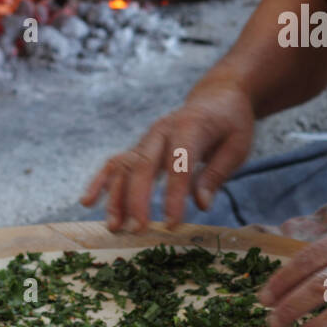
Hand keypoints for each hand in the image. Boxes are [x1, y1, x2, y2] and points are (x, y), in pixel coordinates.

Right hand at [79, 77, 254, 230]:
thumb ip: (217, 174)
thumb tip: (201, 205)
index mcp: (191, 127)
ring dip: (116, 196)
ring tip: (114, 226)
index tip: (172, 223)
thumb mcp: (237, 146)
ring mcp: (147, 137)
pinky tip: (88, 202)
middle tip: (138, 230)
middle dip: (138, 199)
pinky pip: (116, 163)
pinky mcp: (140, 146)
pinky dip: (101, 181)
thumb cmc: (231, 123)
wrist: (216, 96)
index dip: (174, 194)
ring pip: (124, 166)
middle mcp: (162, 130)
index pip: (179, 163)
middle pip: (143, 164)